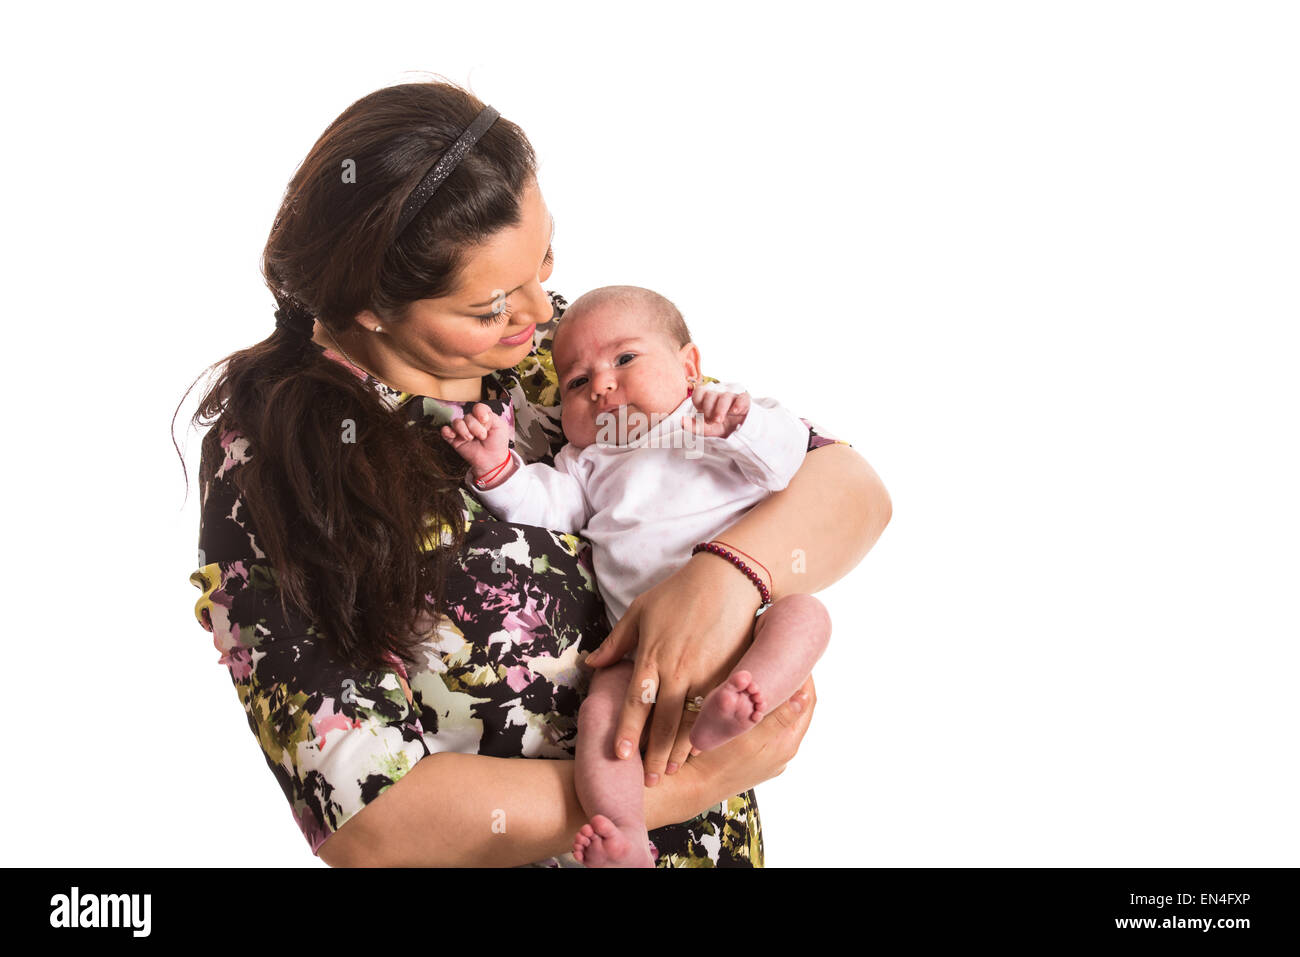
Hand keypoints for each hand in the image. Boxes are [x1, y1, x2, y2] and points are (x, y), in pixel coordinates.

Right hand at [440, 404, 510, 479]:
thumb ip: (491, 416)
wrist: (492, 460)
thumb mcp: (500, 426)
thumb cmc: (497, 443)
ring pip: (457, 422)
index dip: (479, 412)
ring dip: (464, 431)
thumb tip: (479, 416)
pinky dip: (447, 431)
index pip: (477, 408)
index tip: (485, 420)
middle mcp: (471, 421)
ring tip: (471, 439)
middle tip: (482, 437)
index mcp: (482, 416)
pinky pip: (445, 430)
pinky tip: (454, 436)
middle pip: (468, 416)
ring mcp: (462, 430)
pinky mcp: (454, 439)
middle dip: (476, 428)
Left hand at [584, 550, 765, 785]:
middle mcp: (678, 670)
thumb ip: (615, 642)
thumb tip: (591, 664)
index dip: (628, 730)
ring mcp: (706, 674)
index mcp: (652, 655)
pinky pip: (715, 710)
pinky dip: (707, 731)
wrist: (728, 579)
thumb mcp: (640, 611)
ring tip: (671, 771)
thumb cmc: (679, 592)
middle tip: (647, 780)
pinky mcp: (729, 674)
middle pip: (663, 721)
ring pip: (691, 721)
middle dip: (654, 753)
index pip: (637, 702)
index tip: (621, 755)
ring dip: (680, 750)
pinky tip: (700, 748)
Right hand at [672, 676, 815, 815]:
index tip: (798, 659)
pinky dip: (765, 715)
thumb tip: (805, 696)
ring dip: (778, 701)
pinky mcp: (758, 761)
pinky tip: (753, 705)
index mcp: (787, 744)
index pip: (807, 703)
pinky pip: (769, 732)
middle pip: (797, 712)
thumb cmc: (721, 759)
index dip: (805, 680)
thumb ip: (780, 717)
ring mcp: (771, 759)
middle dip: (793, 688)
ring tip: (768, 679)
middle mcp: (784, 753)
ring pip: (782, 721)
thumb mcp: (751, 735)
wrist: (697, 786)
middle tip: (783, 663)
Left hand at [682, 387, 749, 438]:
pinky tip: (734, 412)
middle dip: (708, 409)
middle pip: (711, 395)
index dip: (698, 402)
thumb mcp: (706, 430)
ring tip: (719, 420)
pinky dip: (738, 404)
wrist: (741, 434)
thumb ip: (693, 426)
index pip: (699, 392)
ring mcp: (733, 398)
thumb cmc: (722, 428)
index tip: (701, 414)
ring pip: (725, 396)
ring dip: (720, 409)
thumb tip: (682, 421)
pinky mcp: (745, 402)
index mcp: (708, 399)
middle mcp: (720, 396)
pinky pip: (742, 398)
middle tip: (711, 421)